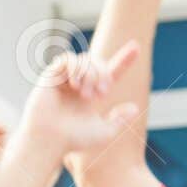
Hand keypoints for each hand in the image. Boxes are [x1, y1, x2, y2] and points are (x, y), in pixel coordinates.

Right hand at [21, 42, 141, 158]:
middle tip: (102, 94)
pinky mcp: (52, 74)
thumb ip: (119, 120)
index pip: (111, 72)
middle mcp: (80, 83)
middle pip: (99, 62)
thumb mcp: (103, 132)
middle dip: (104, 74)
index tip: (136, 47)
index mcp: (93, 94)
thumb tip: (135, 107)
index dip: (124, 60)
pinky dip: (76, 68)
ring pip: (85, 59)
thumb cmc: (73, 140)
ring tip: (85, 95)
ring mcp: (65, 77)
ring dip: (90, 74)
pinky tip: (74, 85)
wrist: (49, 139)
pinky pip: (68, 58)